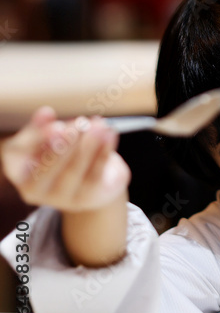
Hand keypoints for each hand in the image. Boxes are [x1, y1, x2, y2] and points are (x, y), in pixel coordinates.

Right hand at [0, 106, 130, 211]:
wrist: (92, 181)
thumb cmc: (64, 154)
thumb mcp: (52, 138)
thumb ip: (46, 128)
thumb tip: (45, 114)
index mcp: (18, 169)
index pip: (16, 153)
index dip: (35, 136)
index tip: (56, 123)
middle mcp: (34, 188)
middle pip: (45, 168)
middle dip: (64, 144)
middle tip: (80, 124)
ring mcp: (60, 198)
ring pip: (73, 172)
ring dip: (88, 145)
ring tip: (99, 125)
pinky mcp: (86, 198)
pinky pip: (95, 175)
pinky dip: (104, 153)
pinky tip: (110, 134)